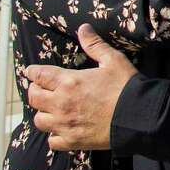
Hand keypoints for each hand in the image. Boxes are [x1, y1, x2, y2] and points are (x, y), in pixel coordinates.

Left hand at [25, 24, 138, 150]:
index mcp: (68, 82)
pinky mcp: (73, 141)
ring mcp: (65, 124)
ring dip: (43, 113)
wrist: (139, 117)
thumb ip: (94, 45)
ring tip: (51, 110)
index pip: (39, 75)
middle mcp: (61, 103)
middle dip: (35, 91)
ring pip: (39, 120)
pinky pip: (53, 141)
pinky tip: (62, 129)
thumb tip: (83, 28)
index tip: (30, 72)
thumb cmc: (126, 87)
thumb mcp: (112, 60)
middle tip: (41, 89)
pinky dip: (55, 135)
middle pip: (34, 98)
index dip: (32, 72)